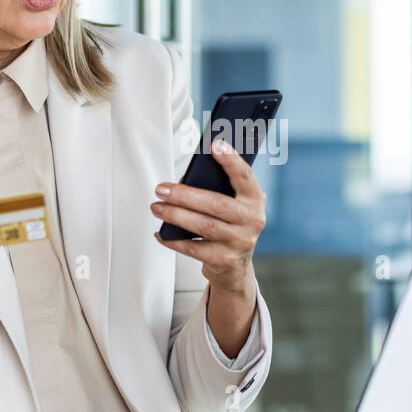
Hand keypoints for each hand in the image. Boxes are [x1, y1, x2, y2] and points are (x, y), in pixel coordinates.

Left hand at [151, 138, 266, 356]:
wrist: (236, 266)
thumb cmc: (229, 224)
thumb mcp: (233, 204)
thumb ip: (219, 189)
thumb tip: (185, 180)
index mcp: (255, 199)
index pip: (245, 176)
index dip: (231, 160)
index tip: (215, 144)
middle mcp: (252, 221)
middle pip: (216, 204)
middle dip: (184, 195)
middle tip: (161, 189)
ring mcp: (240, 242)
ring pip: (203, 226)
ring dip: (175, 215)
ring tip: (156, 207)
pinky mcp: (224, 260)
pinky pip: (194, 248)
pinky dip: (173, 240)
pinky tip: (161, 232)